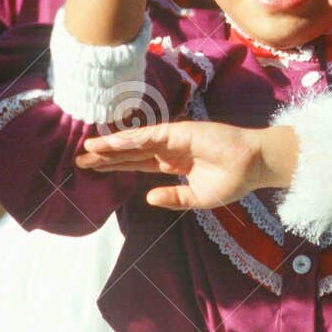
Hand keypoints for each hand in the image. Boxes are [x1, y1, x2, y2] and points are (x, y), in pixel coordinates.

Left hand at [77, 121, 297, 210]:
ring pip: (135, 142)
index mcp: (171, 164)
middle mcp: (168, 149)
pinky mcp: (180, 132)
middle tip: (78, 159)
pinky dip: (130, 139)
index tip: (91, 169)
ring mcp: (172, 139)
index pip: (136, 164)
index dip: (114, 165)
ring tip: (87, 149)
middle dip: (104, 156)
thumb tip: (148, 198)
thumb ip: (173, 198)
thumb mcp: (198, 198)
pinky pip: (150, 136)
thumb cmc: (232, 181)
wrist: (254, 166)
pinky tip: (111, 143)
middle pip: (129, 152)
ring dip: (111, 145)